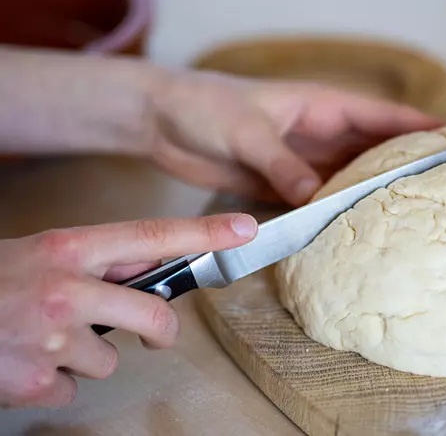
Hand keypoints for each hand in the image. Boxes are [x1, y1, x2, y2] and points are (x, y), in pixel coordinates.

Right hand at [0, 213, 257, 408]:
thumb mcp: (45, 253)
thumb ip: (99, 261)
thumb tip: (156, 266)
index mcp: (69, 248)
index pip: (152, 236)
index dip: (204, 234)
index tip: (246, 230)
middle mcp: (66, 290)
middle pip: (155, 317)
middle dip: (159, 331)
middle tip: (152, 334)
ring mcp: (52, 339)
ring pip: (109, 361)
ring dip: (83, 357)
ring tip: (41, 338)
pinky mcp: (35, 382)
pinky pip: (71, 390)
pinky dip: (53, 382)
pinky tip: (24, 361)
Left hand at [148, 73, 444, 205]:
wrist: (162, 121)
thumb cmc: (205, 106)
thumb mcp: (246, 131)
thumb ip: (282, 164)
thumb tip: (315, 198)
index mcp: (323, 106)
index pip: (385, 117)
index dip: (423, 128)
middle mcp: (322, 134)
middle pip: (376, 152)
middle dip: (409, 168)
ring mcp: (305, 162)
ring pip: (351, 181)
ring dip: (374, 197)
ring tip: (410, 220)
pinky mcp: (284, 186)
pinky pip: (321, 202)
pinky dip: (338, 215)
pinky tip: (357, 233)